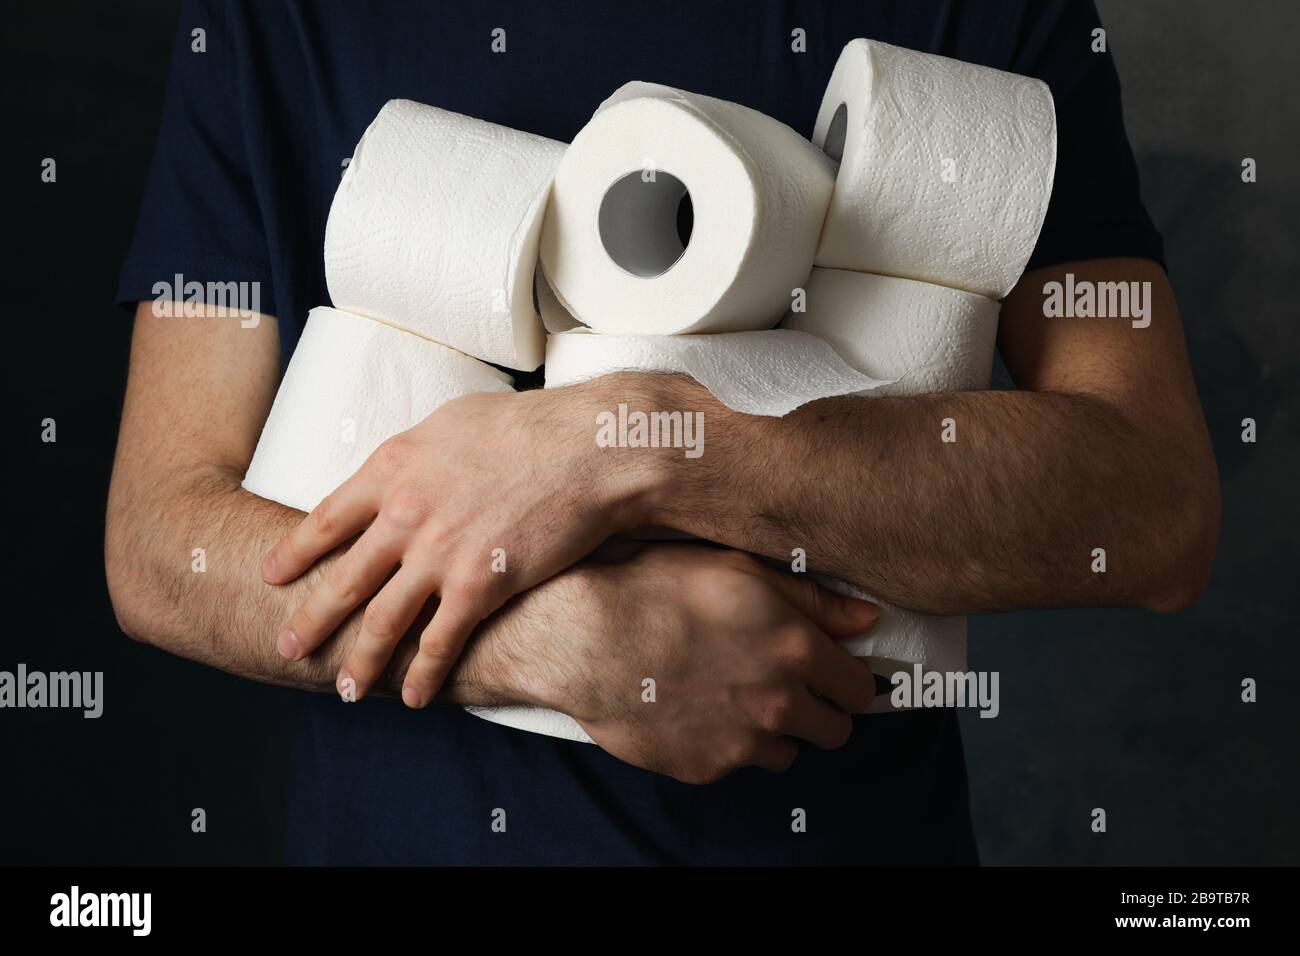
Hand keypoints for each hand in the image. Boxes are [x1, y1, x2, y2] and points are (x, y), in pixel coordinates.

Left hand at [262, 382, 657, 706]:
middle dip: (311, 619)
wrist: (585, 448)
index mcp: (392, 467)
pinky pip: (440, 641)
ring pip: (383, 620)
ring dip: (360, 662)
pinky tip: (413, 697)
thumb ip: (415, 452)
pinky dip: (423, 674)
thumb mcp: (451, 421)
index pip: (326, 519)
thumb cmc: (528, 426)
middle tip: (287, 647)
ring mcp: (439, 553)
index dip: (295, 553)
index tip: (273, 575)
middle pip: (344, 578)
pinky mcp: (480, 585)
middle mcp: (404, 513)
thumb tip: (401, 465)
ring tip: (346, 690)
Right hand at [558, 543, 877, 783]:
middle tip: (783, 684)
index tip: (828, 670)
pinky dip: (723, 742)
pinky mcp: (704, 768)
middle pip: (835, 731)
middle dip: (817, 709)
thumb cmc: (657, 589)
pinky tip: (693, 707)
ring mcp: (741, 743)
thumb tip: (868, 618)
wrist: (582, 637)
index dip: (846, 678)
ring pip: (787, 752)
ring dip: (771, 730)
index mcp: (796, 650)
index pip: (860, 689)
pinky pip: (733, 763)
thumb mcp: (739, 571)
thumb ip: (814, 601)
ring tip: (731, 694)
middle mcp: (779, 704)